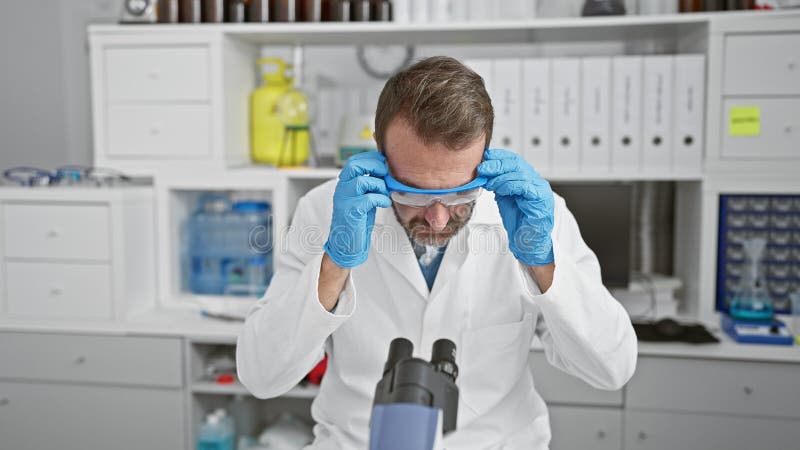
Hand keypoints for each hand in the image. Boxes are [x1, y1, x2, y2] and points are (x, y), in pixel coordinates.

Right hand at [324, 151, 391, 267]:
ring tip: (384, 193)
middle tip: (385, 173)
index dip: (370, 158)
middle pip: (354, 166)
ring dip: (379, 185)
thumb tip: (387, 172)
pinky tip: (384, 203)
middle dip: (373, 166)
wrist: (347, 244)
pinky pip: (368, 198)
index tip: (383, 161)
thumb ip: (371, 184)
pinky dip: (381, 199)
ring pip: (362, 181)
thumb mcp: (364, 197)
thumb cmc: (358, 221)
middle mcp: (341, 189)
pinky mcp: (350, 212)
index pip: (354, 161)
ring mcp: (344, 200)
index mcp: (344, 184)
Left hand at [478, 149, 554, 265]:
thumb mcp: (503, 197)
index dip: (499, 156)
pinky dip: (510, 185)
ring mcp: (540, 189)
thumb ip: (497, 184)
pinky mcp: (541, 199)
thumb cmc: (518, 221)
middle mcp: (535, 181)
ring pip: (520, 173)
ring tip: (489, 182)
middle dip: (497, 164)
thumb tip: (484, 173)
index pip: (514, 160)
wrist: (528, 241)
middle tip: (483, 168)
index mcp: (527, 178)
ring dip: (501, 176)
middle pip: (517, 164)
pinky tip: (500, 189)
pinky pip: (525, 186)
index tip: (486, 157)